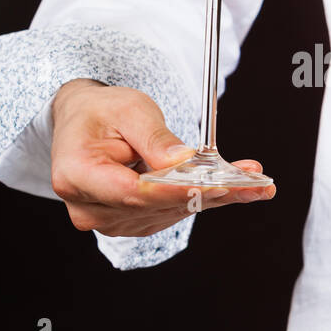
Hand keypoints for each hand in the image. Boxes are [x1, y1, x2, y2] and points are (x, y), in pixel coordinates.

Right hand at [50, 79, 274, 236]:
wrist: (84, 123)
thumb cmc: (101, 112)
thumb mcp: (129, 109)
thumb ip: (155, 137)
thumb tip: (184, 161)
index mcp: (76, 176)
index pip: (133, 192)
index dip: (177, 190)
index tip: (216, 186)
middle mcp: (90, 208)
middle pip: (156, 205)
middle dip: (209, 192)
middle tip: (254, 181)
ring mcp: (110, 220)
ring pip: (170, 212)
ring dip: (214, 197)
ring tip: (254, 181)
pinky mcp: (131, 222)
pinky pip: (172, 212)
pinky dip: (203, 199)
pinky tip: (235, 188)